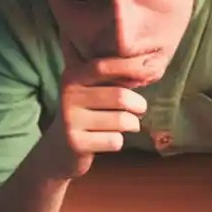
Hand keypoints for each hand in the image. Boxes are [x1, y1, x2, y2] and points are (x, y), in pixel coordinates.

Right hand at [33, 42, 153, 180]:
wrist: (59, 149)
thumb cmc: (86, 114)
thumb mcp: (90, 89)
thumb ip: (110, 76)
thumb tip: (148, 62)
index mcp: (73, 76)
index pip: (105, 66)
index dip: (130, 67)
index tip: (151, 69)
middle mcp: (69, 95)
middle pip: (120, 96)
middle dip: (139, 105)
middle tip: (139, 109)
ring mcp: (70, 120)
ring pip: (121, 120)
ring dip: (132, 124)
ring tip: (127, 125)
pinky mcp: (76, 143)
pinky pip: (115, 141)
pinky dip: (118, 142)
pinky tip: (109, 141)